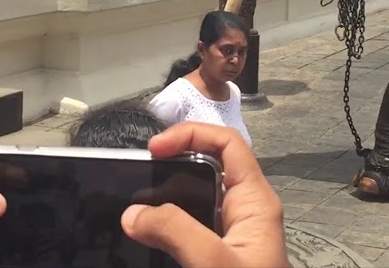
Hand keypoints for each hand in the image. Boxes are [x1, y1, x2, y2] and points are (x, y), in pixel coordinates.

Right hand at [122, 122, 289, 267]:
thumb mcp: (214, 263)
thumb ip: (176, 232)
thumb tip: (134, 212)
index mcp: (256, 203)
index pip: (228, 144)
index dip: (192, 134)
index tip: (155, 148)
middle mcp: (244, 213)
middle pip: (207, 168)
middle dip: (171, 165)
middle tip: (136, 174)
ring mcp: (230, 237)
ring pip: (194, 201)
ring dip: (163, 199)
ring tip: (132, 204)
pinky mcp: (215, 258)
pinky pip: (188, 231)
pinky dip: (165, 228)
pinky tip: (143, 235)